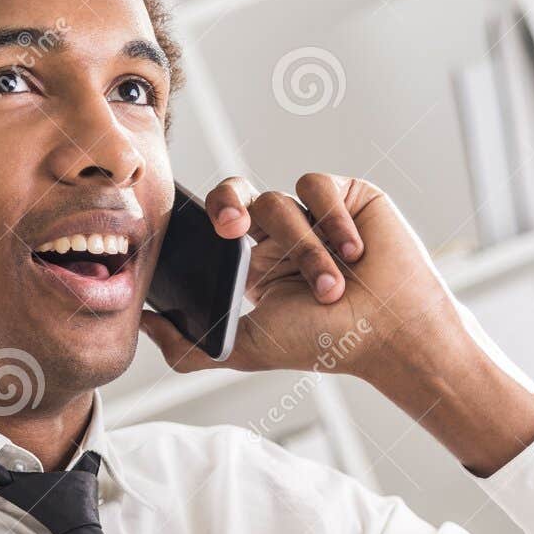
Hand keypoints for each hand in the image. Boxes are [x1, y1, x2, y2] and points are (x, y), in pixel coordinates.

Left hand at [139, 174, 464, 381]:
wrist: (391, 334)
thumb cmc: (328, 343)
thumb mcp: (250, 346)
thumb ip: (192, 344)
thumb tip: (142, 325)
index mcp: (257, 264)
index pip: (217, 225)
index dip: (208, 223)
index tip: (213, 241)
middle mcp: (283, 234)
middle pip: (236, 193)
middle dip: (227, 205)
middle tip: (233, 231)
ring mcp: (315, 213)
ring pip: (279, 201)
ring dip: (304, 249)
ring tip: (332, 288)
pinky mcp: (348, 195)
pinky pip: (318, 186)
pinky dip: (331, 220)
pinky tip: (353, 253)